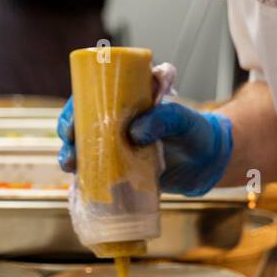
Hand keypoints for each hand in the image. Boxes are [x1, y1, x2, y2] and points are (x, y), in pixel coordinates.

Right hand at [58, 98, 232, 197]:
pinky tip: (77, 181)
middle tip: (68, 142)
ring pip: (86, 146)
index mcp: (131, 99)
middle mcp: (119, 121)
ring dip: (72, 153)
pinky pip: (98, 169)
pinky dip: (85, 175)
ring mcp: (119, 144)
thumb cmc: (198, 133)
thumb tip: (135, 133)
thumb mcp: (184, 121)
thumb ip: (165, 119)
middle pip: (83, 121)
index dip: (77, 105)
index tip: (72, 119)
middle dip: (68, 131)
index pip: (95, 94)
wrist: (208, 163)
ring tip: (69, 164)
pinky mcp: (122, 167)